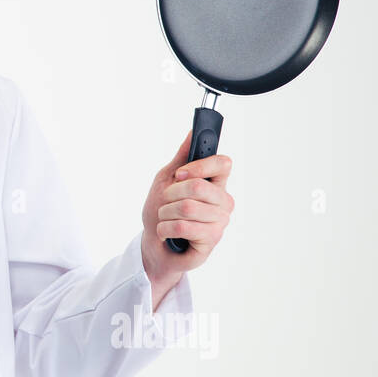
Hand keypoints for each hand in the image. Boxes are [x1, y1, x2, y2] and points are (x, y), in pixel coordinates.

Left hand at [140, 129, 234, 283]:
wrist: (154, 244)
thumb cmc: (161, 211)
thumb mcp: (166, 180)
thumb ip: (181, 158)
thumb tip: (193, 132)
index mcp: (215, 184)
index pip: (223, 164)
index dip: (199, 166)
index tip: (180, 174)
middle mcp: (223, 202)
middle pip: (198, 186)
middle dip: (171, 193)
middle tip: (165, 202)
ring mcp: (219, 222)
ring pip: (187, 207)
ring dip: (165, 213)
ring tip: (165, 219)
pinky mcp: (211, 240)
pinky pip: (183, 226)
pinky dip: (165, 228)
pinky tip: (166, 232)